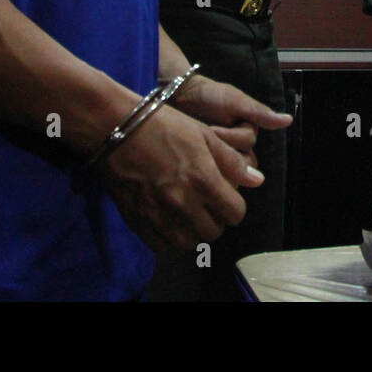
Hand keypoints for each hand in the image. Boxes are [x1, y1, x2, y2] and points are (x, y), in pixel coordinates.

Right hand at [100, 103, 261, 252]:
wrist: (115, 128)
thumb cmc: (163, 126)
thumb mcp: (204, 135)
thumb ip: (231, 161)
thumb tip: (257, 180)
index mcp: (203, 180)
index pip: (235, 214)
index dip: (234, 205)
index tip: (226, 196)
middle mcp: (183, 203)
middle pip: (214, 232)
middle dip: (216, 219)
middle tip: (207, 204)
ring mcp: (159, 215)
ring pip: (189, 243)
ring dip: (194, 231)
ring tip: (188, 213)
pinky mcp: (138, 221)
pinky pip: (162, 246)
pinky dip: (170, 237)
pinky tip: (168, 218)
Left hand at [168, 75, 292, 167]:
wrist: (179, 97)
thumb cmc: (208, 95)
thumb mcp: (234, 101)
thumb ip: (259, 112)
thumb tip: (288, 120)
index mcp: (248, 131)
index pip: (248, 142)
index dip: (231, 137)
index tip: (213, 127)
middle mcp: (238, 146)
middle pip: (242, 160)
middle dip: (223, 150)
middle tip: (204, 140)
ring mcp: (223, 156)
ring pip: (229, 170)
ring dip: (213, 159)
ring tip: (196, 148)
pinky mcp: (208, 163)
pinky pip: (214, 174)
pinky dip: (206, 167)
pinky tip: (194, 160)